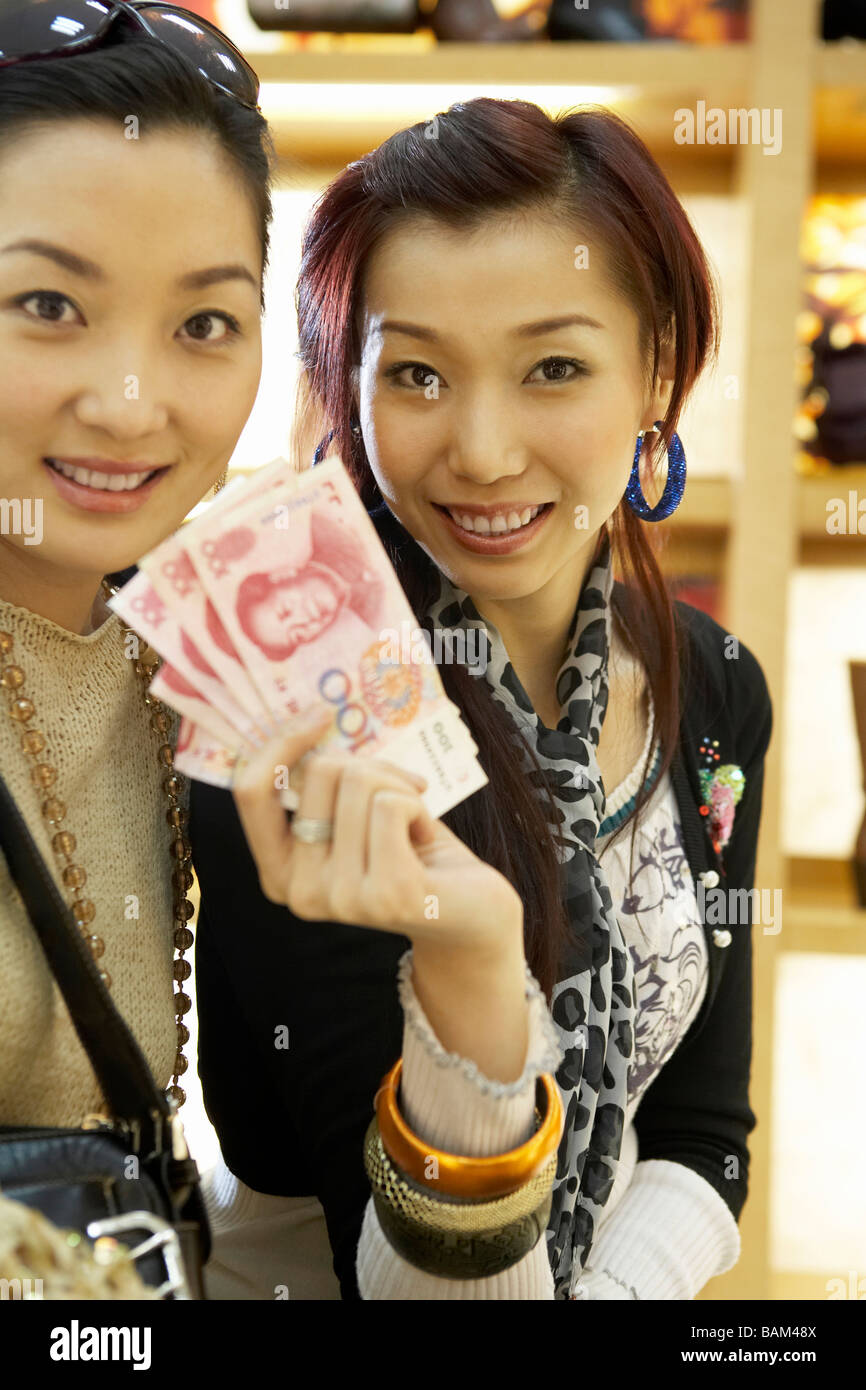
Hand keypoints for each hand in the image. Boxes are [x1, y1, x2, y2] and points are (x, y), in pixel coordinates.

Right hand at [231, 709, 523, 960]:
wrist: (470, 913)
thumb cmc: (411, 852)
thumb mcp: (354, 817)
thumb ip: (324, 786)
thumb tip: (312, 719)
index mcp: (279, 872)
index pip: (251, 792)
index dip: (280, 743)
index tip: (319, 715)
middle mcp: (299, 892)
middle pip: (321, 772)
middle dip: (370, 767)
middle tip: (399, 797)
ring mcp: (342, 898)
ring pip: (359, 783)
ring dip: (400, 789)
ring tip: (414, 824)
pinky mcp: (388, 894)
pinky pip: (391, 805)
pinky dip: (417, 805)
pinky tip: (425, 837)